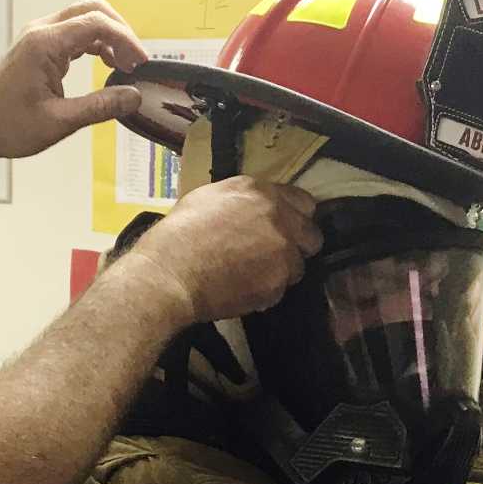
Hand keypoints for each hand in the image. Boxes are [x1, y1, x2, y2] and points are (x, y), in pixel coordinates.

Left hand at [0, 0, 148, 171]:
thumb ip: (100, 107)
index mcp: (44, 44)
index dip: (125, 40)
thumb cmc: (9, 127)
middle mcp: (40, 31)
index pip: (96, 24)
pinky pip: (71, 33)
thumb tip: (135, 97)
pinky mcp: (36, 47)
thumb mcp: (59, 122)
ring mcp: (37, 37)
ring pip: (82, 18)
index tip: (140, 64)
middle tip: (134, 61)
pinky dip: (93, 43)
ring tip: (124, 65)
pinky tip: (105, 63)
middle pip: (90, 10)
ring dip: (107, 35)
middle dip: (119, 30)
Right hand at [119, 177, 321, 324]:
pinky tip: (240, 288)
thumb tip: (253, 209)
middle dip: (297, 245)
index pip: (305, 202)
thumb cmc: (179, 234)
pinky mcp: (278, 282)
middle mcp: (280, 218)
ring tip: (250, 275)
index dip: (295, 217)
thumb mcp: (209, 198)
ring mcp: (283, 252)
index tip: (286, 227)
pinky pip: (280, 289)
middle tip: (272, 255)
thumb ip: (242, 201)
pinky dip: (265, 291)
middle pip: (311, 236)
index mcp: (261, 192)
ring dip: (281, 271)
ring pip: (298, 266)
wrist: (170, 273)